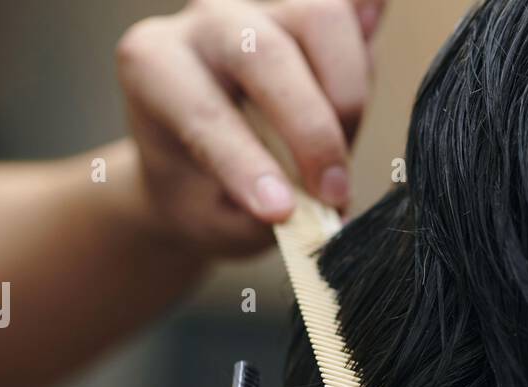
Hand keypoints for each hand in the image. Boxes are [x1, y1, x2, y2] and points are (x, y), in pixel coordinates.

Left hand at [116, 0, 385, 256]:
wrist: (197, 168)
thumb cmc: (198, 195)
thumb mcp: (210, 223)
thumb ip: (256, 218)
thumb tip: (325, 204)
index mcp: (154, 67)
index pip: (202, 108)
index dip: (246, 162)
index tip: (280, 213)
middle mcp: (205, 23)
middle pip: (267, 51)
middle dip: (311, 130)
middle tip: (332, 194)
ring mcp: (261, 5)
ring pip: (321, 18)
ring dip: (348, 94)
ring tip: (342, 150)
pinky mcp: (307, 11)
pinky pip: (353, 4)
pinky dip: (368, 23)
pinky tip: (372, 36)